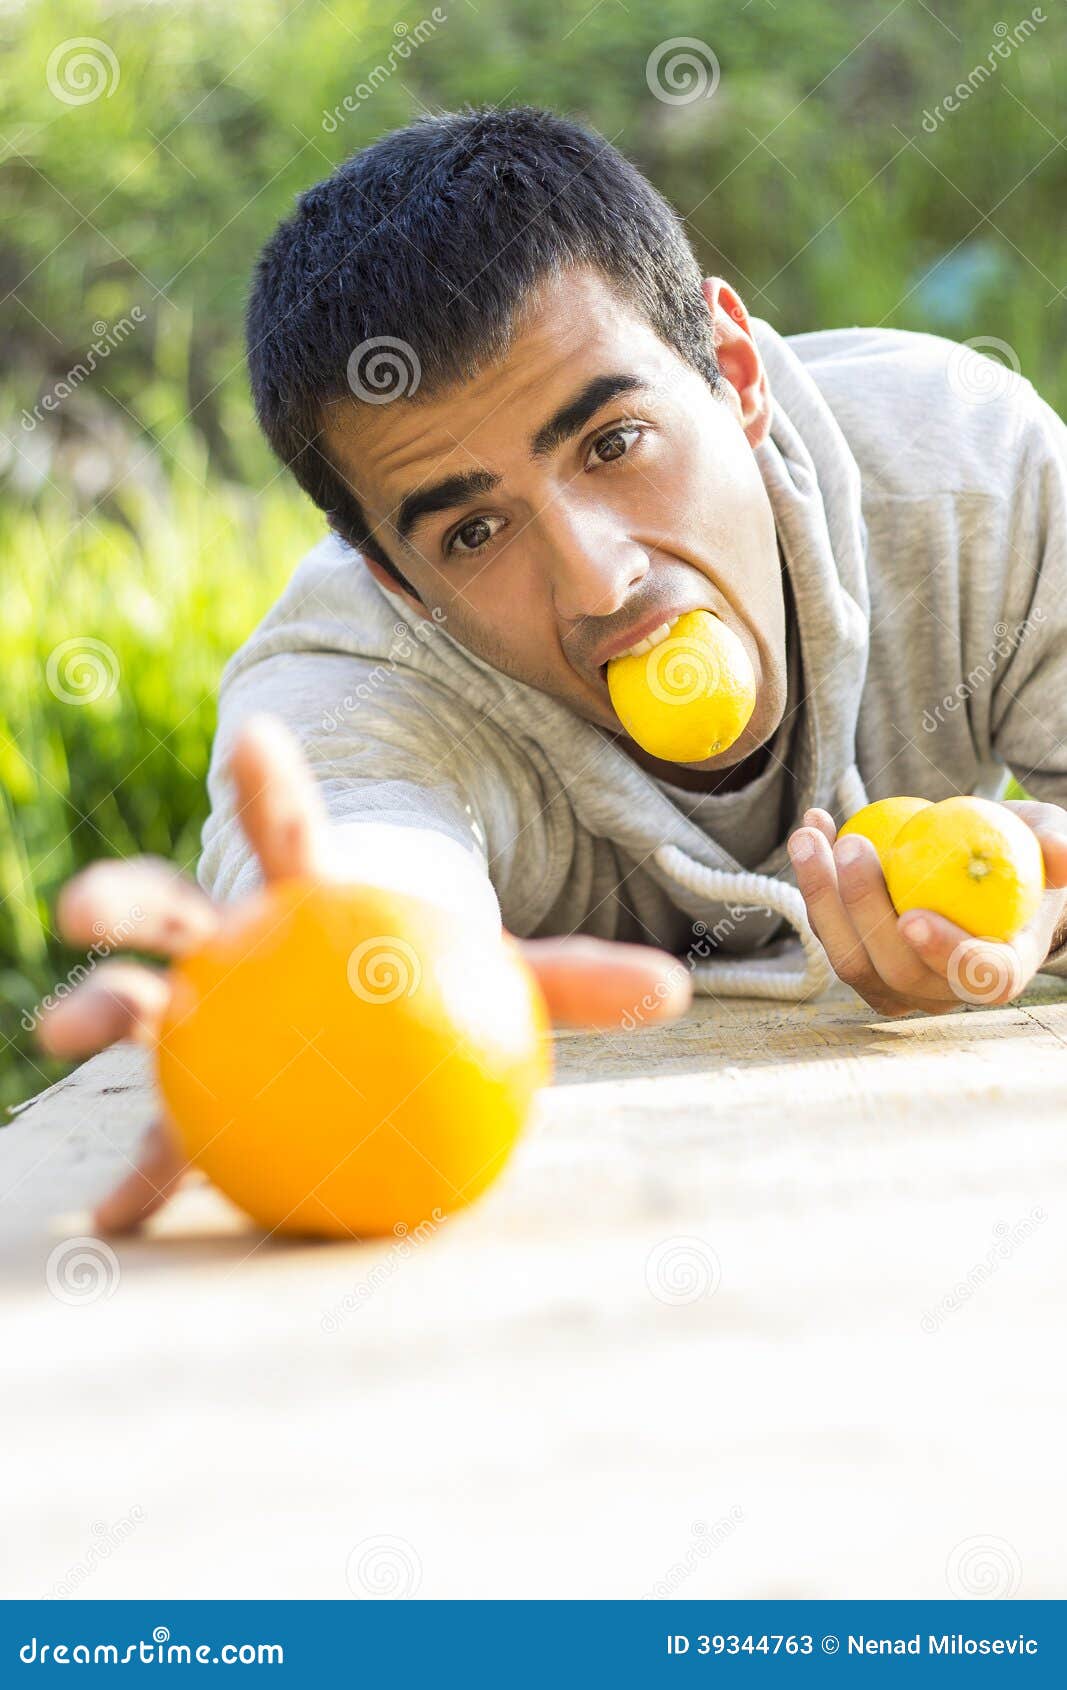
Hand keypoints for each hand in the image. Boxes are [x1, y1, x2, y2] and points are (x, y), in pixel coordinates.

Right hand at [37, 715, 690, 1231]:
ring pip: (133, 1003)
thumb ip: (570, 980)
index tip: (256, 740)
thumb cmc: (414, 981)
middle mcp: (233, 945)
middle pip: (170, 907)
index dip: (272, 784)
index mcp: (305, 900)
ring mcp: (198, 1014)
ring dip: (90, 1010)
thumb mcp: (491, 975)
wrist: (360, 1019)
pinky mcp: (188, 1089)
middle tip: (86, 907)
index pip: (293, 830)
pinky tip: (116, 1217)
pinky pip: (160, 1128)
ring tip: (63, 1030)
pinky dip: (140, 1168)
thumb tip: (680, 988)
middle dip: (122, 896)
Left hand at [787, 799, 1066, 1017]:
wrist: (978, 868)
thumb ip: (1057, 845)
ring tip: (810, 836)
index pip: (978, 978)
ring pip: (849, 960)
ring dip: (820, 896)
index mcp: (1001, 970)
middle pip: (896, 970)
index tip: (914, 917)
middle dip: (865, 909)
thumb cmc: (1022, 856)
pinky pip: (829, 931)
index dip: (946, 956)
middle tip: (853, 846)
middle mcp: (944, 992)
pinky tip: (814, 829)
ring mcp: (896, 985)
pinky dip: (813, 882)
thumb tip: (1061, 857)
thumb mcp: (1049, 840)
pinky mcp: (859, 963)